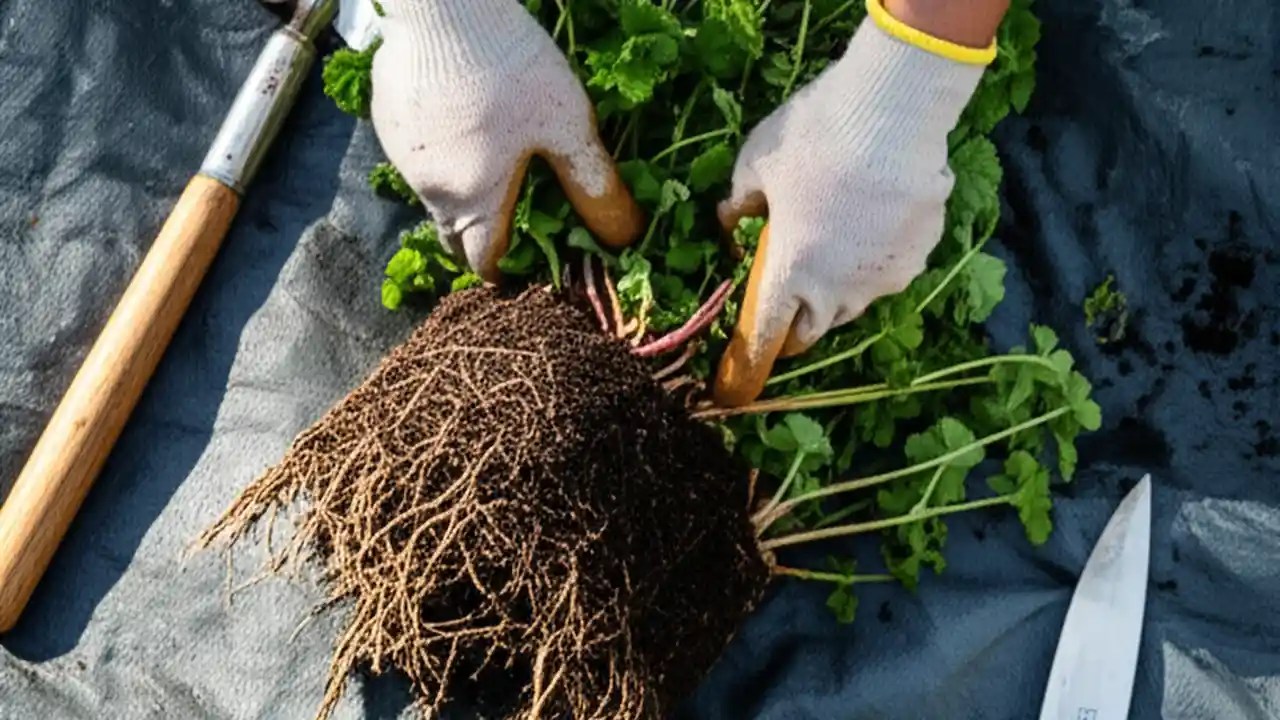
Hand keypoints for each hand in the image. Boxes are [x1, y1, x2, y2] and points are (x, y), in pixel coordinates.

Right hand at [370, 0, 642, 281]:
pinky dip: (437, 151)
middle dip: (476, 237)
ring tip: (488, 162)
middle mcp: (428, 190)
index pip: (482, 261)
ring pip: (431, 192)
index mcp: (473, 202)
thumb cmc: (511, 70)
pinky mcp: (384, 119)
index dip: (504, 270)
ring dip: (457, 190)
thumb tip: (623, 236)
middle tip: (506, 223)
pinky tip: (461, 118)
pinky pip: (414, 153)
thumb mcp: (567, 127)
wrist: (444, 7)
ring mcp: (399, 155)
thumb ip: (592, 185)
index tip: (520, 268)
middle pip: (452, 233)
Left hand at [713, 2, 994, 406]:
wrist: (895, 108)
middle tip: (789, 295)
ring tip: (834, 245)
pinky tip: (872, 217)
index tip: (736, 380)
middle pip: (813, 329)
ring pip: (854, 303)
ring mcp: (883, 278)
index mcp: (790, 274)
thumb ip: (739, 204)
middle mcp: (838, 290)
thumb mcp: (756, 163)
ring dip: (837, 290)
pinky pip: (888, 271)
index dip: (748, 361)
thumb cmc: (814, 134)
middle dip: (797, 322)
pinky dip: (874, 258)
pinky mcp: (919, 256)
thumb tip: (730, 222)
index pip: (764, 338)